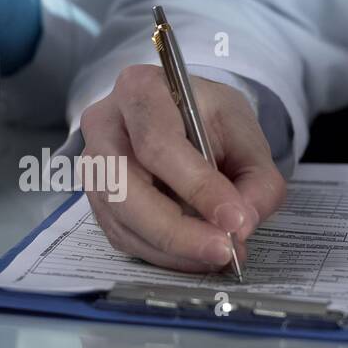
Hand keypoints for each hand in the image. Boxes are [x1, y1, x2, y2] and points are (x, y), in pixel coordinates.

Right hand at [80, 66, 284, 271]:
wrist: (179, 116)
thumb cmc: (207, 118)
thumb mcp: (245, 132)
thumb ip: (255, 177)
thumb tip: (243, 224)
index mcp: (139, 91)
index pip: (159, 145)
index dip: (198, 188)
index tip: (236, 220)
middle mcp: (103, 127)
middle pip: (125, 190)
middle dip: (178, 231)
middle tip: (223, 251)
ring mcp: (92, 167)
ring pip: (121, 222)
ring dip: (173, 250)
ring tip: (218, 256)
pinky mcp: (96, 201)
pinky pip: (123, 238)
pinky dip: (163, 255)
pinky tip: (195, 256)